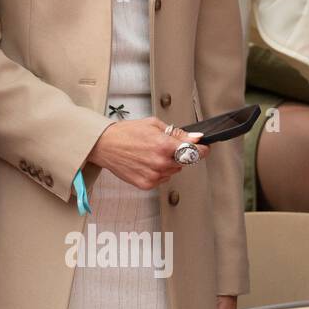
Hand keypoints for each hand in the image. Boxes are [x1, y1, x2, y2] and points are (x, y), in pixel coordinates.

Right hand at [87, 118, 209, 190]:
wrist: (104, 145)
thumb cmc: (126, 132)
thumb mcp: (153, 124)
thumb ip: (178, 133)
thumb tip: (196, 138)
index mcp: (164, 145)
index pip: (195, 152)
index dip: (202, 150)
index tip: (204, 148)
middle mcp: (161, 162)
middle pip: (184, 162)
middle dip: (180, 154)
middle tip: (164, 146)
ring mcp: (154, 175)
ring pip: (174, 171)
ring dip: (168, 163)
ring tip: (150, 154)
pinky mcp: (146, 184)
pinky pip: (163, 179)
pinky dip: (158, 172)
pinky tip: (145, 163)